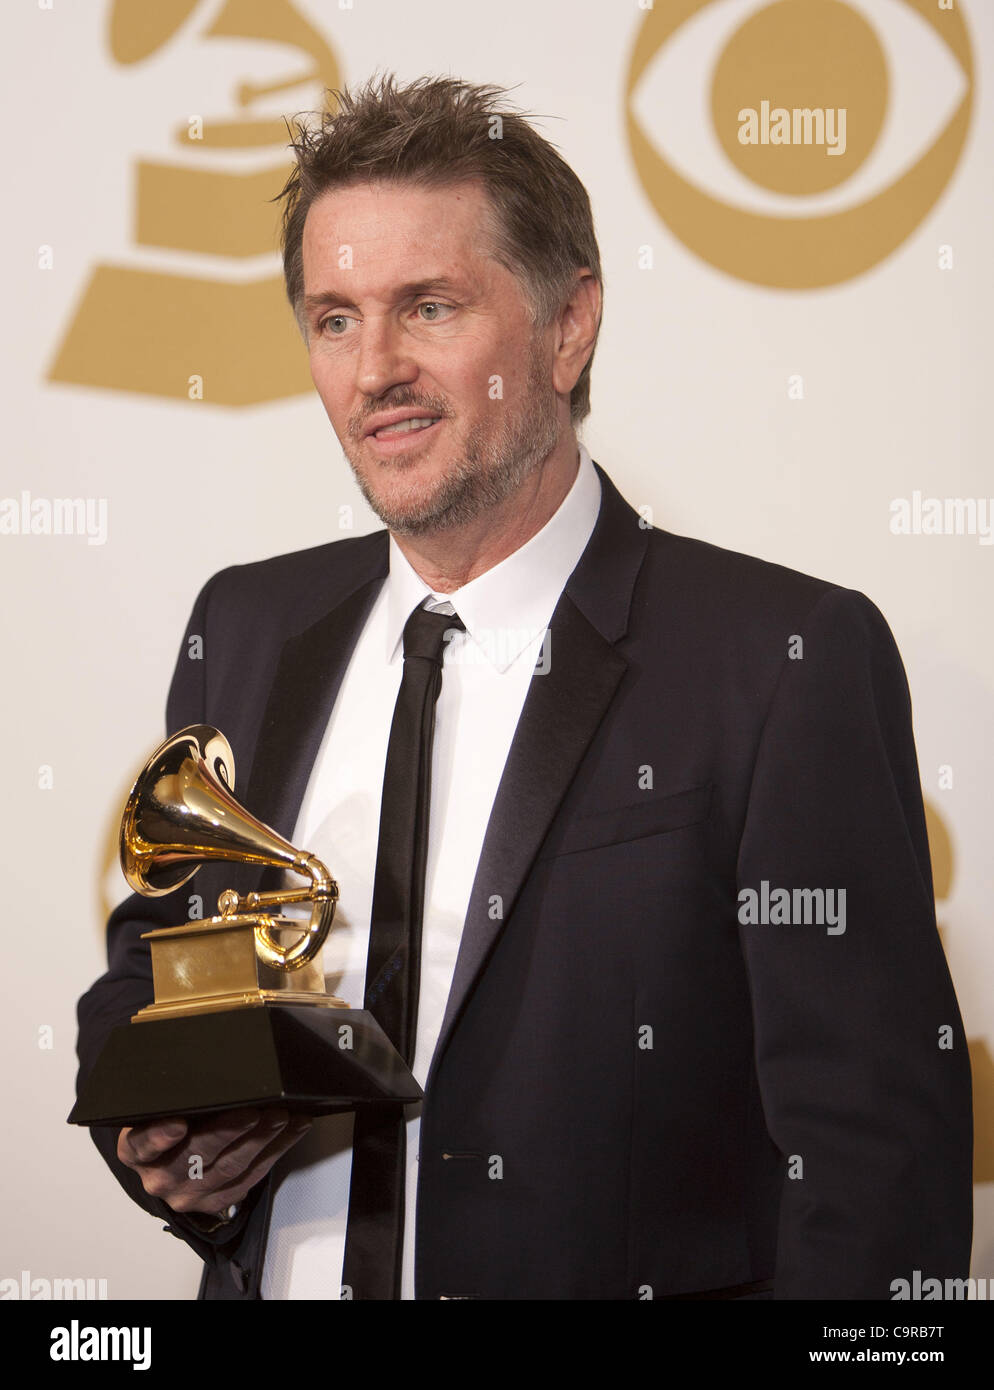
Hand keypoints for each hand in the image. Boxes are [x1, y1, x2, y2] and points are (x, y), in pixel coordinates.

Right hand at [117, 1107, 311, 1215]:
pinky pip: (251, 1178)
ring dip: (260, 1139)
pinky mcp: (217, 1201)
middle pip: (194, 1156)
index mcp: (135, 1150)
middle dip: (228, 1132)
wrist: (171, 1157)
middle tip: (253, 1110)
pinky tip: (292, 1129)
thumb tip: (205, 1052)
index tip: (178, 1123)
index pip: (141, 1144)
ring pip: (229, 1168)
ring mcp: (189, 1194)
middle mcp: (159, 1178)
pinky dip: (275, 1150)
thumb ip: (174, 1090)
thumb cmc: (169, 1117)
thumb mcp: (160, 1103)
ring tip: (281, 1116)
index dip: (158, 1136)